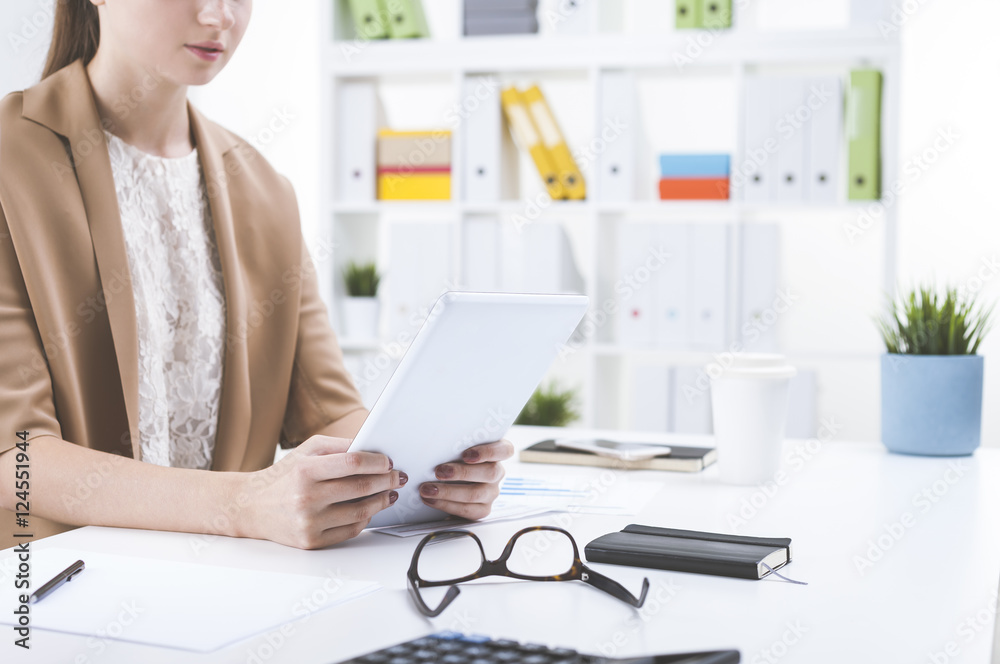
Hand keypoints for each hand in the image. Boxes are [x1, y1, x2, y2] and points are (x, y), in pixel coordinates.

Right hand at [235, 435, 406, 549]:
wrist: (252, 507)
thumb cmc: (285, 476)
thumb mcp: (307, 451)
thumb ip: (340, 446)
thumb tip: (374, 448)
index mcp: (305, 471)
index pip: (352, 463)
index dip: (377, 461)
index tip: (389, 461)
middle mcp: (306, 498)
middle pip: (360, 488)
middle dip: (386, 480)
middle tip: (398, 476)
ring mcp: (309, 523)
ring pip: (360, 512)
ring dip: (382, 501)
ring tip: (390, 492)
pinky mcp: (311, 541)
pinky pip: (350, 530)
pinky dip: (366, 518)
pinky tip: (371, 508)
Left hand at [418, 439, 513, 519]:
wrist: (448, 481)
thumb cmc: (452, 458)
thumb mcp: (457, 448)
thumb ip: (455, 445)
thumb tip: (435, 443)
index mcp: (497, 453)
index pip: (505, 450)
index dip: (488, 452)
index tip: (466, 455)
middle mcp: (497, 473)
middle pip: (489, 473)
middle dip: (461, 473)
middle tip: (438, 471)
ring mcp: (491, 492)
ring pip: (476, 494)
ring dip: (449, 492)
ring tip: (427, 489)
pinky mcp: (482, 509)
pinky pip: (468, 510)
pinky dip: (446, 505)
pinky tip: (431, 500)